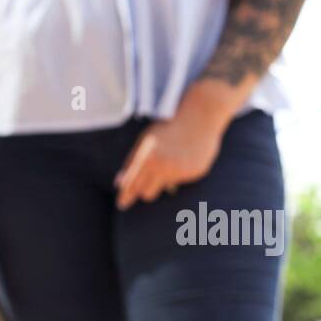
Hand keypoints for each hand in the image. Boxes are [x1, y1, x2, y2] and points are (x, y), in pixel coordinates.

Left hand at [114, 104, 228, 209]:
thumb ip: (131, 162)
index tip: (122, 204)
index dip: (125, 196)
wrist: (201, 115)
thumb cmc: (169, 125)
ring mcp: (181, 171)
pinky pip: (182, 180)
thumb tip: (119, 183)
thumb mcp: (145, 140)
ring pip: (166, 188)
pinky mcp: (195, 173)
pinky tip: (186, 155)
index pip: (132, 184)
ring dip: (164, 178)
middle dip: (145, 190)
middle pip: (147, 194)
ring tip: (170, 159)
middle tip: (145, 184)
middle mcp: (164, 167)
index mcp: (148, 157)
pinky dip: (181, 171)